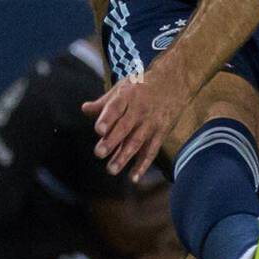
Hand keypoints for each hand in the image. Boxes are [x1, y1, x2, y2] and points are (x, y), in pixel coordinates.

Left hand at [82, 67, 189, 182]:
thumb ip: (104, 102)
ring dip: (124, 157)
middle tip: (99, 153)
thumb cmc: (142, 85)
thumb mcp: (123, 87)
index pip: (116, 108)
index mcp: (127, 96)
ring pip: (137, 142)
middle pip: (125, 127)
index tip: (98, 130)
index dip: (107, 118)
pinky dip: (143, 165)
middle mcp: (140, 110)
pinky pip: (151, 150)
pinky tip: (133, 177)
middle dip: (112, 141)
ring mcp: (151, 122)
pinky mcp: (161, 132)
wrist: (174, 81)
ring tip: (111, 170)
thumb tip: (84, 109)